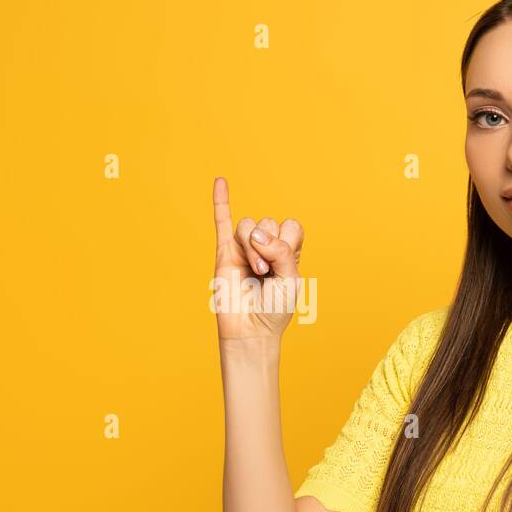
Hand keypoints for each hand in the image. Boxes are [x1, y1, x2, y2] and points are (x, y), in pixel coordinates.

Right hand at [211, 176, 304, 340]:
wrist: (250, 331)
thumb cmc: (274, 310)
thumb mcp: (291, 281)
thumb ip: (282, 253)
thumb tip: (257, 233)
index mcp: (286, 251)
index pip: (291, 225)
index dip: (288, 239)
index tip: (285, 262)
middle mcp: (265, 246)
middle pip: (268, 222)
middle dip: (269, 246)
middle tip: (265, 273)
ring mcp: (243, 249)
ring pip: (247, 225)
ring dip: (252, 245)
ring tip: (255, 270)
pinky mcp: (224, 254)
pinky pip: (221, 221)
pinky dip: (220, 200)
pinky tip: (220, 181)